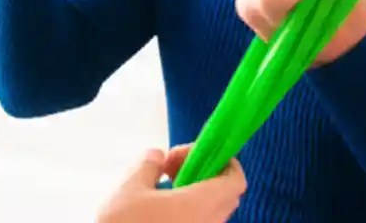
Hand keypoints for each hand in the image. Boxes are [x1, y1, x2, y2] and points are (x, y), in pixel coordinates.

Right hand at [97, 146, 245, 222]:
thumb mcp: (130, 186)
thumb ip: (149, 164)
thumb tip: (158, 155)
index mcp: (200, 205)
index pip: (235, 180)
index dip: (224, 161)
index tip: (195, 154)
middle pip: (226, 195)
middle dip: (205, 173)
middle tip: (173, 167)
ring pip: (213, 211)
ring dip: (196, 192)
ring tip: (163, 187)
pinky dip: (190, 210)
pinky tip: (160, 208)